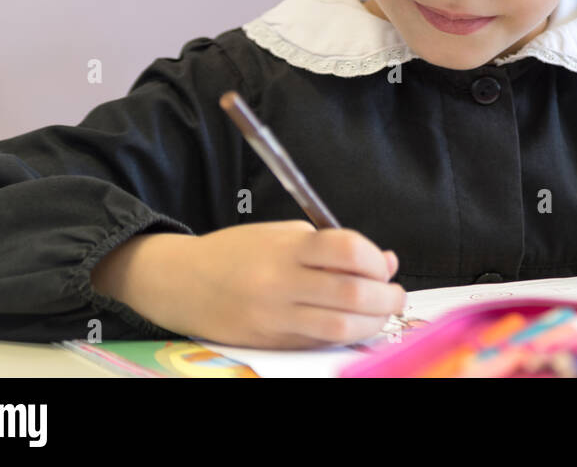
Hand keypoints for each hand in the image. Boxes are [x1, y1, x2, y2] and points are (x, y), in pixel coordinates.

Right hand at [91, 221, 406, 347]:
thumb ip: (335, 246)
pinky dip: (345, 335)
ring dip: (373, 322)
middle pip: (351, 293)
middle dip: (386, 297)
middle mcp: (281, 282)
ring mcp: (275, 316)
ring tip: (381, 313)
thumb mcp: (284, 234)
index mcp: (287, 247)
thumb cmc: (238, 252)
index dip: (376, 259)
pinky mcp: (271, 341)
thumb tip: (386, 262)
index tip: (382, 265)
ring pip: (339, 327)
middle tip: (394, 294)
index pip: (347, 249)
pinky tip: (352, 325)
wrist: (182, 282)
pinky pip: (319, 342)